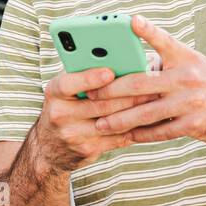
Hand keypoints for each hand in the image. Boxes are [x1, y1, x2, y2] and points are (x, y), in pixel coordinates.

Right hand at [33, 66, 163, 171]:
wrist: (50, 146)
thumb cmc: (66, 104)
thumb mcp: (66, 87)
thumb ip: (84, 72)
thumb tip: (118, 55)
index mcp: (54, 92)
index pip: (69, 83)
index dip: (89, 78)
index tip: (110, 72)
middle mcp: (60, 114)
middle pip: (98, 104)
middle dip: (127, 94)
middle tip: (150, 84)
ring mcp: (73, 134)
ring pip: (111, 122)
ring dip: (136, 111)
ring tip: (155, 99)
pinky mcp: (88, 150)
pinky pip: (116, 138)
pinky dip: (135, 128)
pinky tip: (150, 118)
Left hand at [85, 14, 205, 145]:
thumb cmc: (205, 84)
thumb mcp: (191, 64)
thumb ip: (163, 61)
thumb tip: (124, 64)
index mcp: (185, 57)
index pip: (163, 40)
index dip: (147, 30)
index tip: (131, 20)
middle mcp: (189, 76)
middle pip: (141, 83)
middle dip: (111, 91)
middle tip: (91, 96)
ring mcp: (192, 101)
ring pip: (146, 111)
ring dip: (120, 120)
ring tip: (101, 124)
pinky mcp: (194, 124)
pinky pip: (160, 131)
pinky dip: (141, 134)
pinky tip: (126, 136)